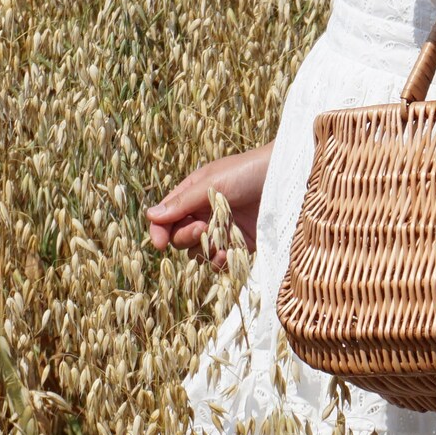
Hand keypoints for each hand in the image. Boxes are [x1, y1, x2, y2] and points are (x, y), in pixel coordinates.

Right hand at [145, 143, 272, 270]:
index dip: (160, 231)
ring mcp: (222, 230)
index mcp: (192, 195)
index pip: (166, 217)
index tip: (160, 243)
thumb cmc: (246, 172)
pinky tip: (227, 255)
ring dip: (203, 252)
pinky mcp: (240, 243)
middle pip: (180, 238)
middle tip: (202, 228)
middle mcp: (204, 214)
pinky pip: (220, 261)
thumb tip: (151, 216)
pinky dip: (219, 262)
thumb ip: (183, 202)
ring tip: (218, 244)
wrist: (284, 177)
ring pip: (198, 252)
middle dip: (186, 237)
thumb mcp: (211, 183)